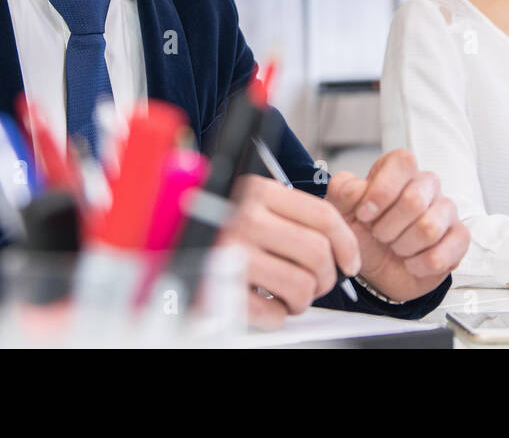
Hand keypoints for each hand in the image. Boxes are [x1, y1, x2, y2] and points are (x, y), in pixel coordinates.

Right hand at [221, 174, 360, 328]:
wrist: (159, 241)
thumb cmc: (211, 225)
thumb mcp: (248, 202)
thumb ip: (287, 213)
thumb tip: (337, 240)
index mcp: (257, 192)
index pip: (323, 215)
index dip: (347, 243)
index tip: (350, 261)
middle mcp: (245, 218)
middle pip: (318, 253)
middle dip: (326, 277)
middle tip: (316, 283)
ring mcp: (232, 254)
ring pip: (302, 285)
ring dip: (303, 299)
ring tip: (288, 295)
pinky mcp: (222, 290)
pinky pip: (273, 314)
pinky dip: (276, 316)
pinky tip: (264, 304)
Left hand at [324, 149, 467, 303]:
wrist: (377, 271)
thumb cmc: (363, 233)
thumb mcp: (342, 211)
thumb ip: (343, 191)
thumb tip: (359, 190)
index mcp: (399, 171)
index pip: (403, 162)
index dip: (381, 191)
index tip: (364, 214)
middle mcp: (426, 185)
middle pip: (414, 200)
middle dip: (387, 227)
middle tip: (379, 235)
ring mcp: (446, 210)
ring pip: (429, 228)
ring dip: (403, 247)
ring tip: (396, 248)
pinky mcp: (459, 237)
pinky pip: (446, 252)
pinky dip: (420, 265)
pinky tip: (412, 263)